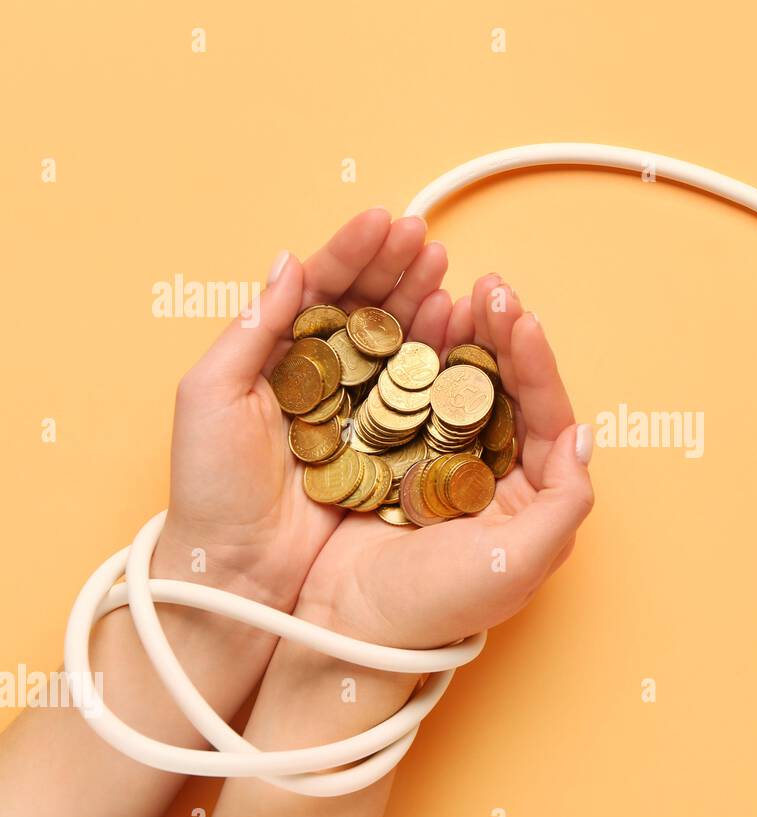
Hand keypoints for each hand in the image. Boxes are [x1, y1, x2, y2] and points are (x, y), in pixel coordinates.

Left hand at [152, 209, 451, 611]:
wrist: (240, 568)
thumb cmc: (212, 485)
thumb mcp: (210, 395)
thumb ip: (252, 327)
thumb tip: (289, 262)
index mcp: (278, 354)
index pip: (319, 288)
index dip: (351, 252)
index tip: (384, 220)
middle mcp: (324, 375)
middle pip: (367, 306)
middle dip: (398, 267)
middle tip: (428, 238)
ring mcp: (360, 409)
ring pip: (398, 341)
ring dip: (424, 301)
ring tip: (448, 271)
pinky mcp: (390, 446)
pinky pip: (418, 392)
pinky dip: (439, 356)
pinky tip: (457, 327)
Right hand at [292, 273, 594, 647]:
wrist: (347, 631)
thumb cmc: (438, 606)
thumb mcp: (519, 562)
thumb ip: (566, 501)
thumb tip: (585, 436)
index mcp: (530, 497)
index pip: (547, 416)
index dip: (536, 365)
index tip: (521, 318)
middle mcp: (493, 474)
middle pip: (508, 390)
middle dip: (503, 336)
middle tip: (491, 288)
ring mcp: (442, 462)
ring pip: (463, 384)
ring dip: (464, 337)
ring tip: (458, 292)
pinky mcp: (394, 456)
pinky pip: (414, 394)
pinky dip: (418, 358)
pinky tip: (416, 325)